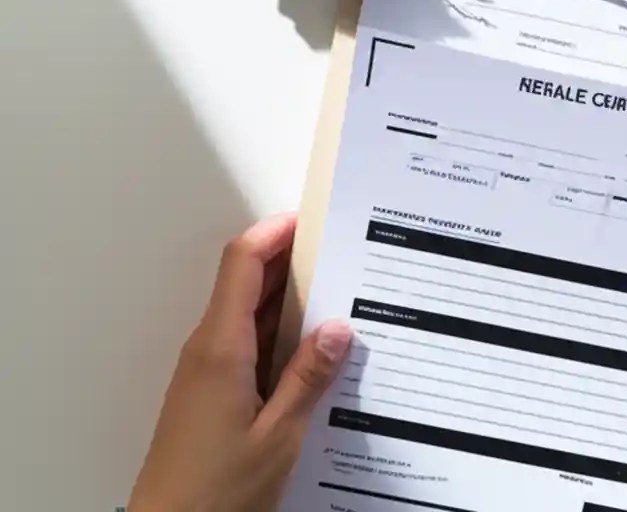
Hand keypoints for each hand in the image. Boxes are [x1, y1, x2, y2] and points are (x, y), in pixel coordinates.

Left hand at [128, 214, 353, 511]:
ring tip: (340, 296)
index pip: (241, 265)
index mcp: (221, 349)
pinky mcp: (212, 393)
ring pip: (249, 315)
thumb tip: (337, 328)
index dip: (273, 234)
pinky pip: (248, 346)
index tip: (310, 219)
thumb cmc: (217, 491)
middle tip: (341, 254)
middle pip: (246, 283)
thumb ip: (308, 378)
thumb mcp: (279, 435)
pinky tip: (314, 350)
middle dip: (290, 262)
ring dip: (289, 301)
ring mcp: (208, 371)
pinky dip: (280, 335)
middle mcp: (208, 350)